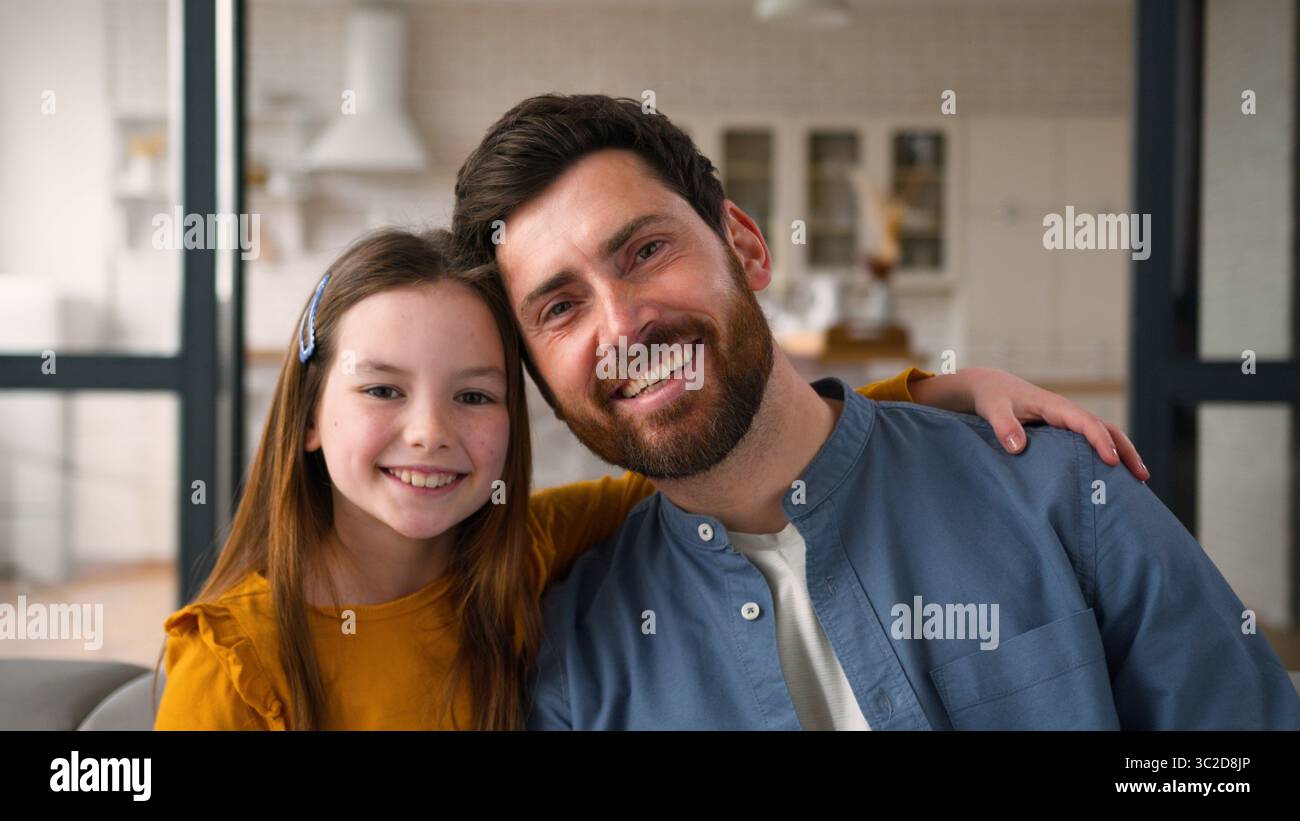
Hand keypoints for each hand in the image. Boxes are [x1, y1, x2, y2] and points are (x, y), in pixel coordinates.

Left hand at [909, 367, 1148, 480]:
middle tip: (1142, 477)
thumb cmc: (992, 397)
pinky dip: (1106, 455)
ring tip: (1139, 481)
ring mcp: (1068, 422)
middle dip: (1126, 450)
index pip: (1086, 422)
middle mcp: (1068, 413)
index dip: (1100, 441)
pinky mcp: (1064, 431)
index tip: (1112, 461)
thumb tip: (1017, 448)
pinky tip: (1112, 477)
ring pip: (1104, 435)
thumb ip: (1003, 426)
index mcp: (1055, 406)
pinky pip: (1090, 442)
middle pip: (1106, 428)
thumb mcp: (993, 409)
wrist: (990, 387)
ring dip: (1123, 454)